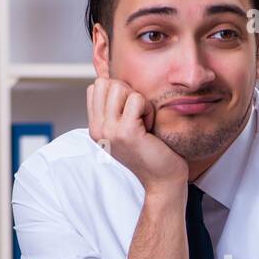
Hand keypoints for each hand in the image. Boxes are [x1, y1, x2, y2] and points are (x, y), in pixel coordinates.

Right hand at [87, 77, 187, 194]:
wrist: (162, 180)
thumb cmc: (150, 151)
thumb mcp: (125, 128)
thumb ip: (115, 108)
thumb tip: (112, 78)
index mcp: (95, 127)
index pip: (96, 86)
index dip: (118, 91)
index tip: (130, 113)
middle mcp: (97, 129)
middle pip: (106, 82)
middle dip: (127, 92)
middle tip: (138, 116)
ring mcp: (109, 131)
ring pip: (119, 87)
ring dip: (138, 100)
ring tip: (144, 122)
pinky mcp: (126, 132)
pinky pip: (137, 99)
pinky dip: (148, 109)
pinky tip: (150, 127)